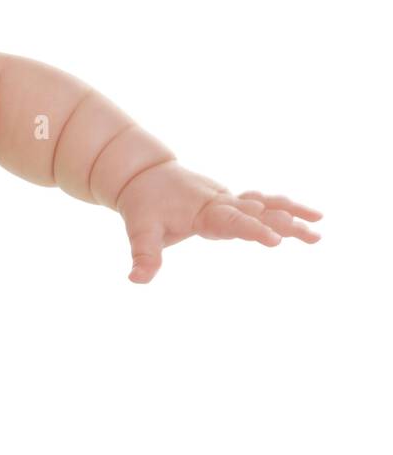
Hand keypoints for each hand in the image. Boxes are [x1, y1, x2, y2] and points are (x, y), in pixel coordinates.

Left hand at [115, 160, 322, 283]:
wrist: (143, 174)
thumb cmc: (142, 205)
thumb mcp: (139, 230)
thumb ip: (144, 256)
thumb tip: (135, 280)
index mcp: (204, 212)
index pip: (233, 222)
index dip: (253, 230)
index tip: (275, 240)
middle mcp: (221, 204)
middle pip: (259, 213)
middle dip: (285, 225)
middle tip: (313, 236)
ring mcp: (229, 201)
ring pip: (266, 204)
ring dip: (293, 213)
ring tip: (320, 228)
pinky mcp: (231, 202)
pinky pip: (262, 202)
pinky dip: (284, 207)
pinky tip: (310, 216)